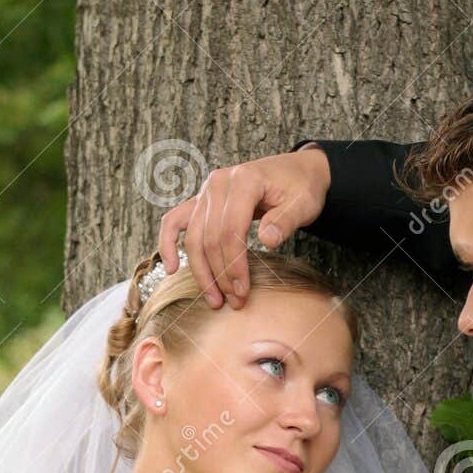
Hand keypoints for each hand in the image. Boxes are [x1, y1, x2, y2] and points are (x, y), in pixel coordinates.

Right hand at [158, 146, 330, 309]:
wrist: (297, 171)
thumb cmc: (301, 188)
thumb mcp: (303, 204)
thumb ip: (285, 221)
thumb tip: (266, 240)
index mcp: (243, 180)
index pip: (230, 231)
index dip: (234, 265)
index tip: (243, 291)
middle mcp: (218, 183)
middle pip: (210, 238)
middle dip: (221, 275)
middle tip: (234, 302)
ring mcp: (206, 191)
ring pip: (193, 237)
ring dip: (201, 271)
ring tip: (214, 299)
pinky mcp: (202, 201)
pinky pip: (176, 221)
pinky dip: (168, 243)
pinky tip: (171, 268)